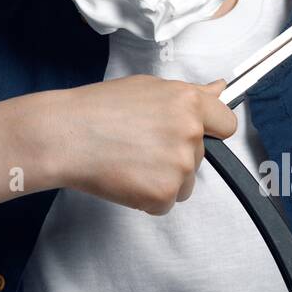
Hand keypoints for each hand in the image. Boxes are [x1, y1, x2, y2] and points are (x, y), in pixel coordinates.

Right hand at [43, 75, 238, 214]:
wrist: (66, 135)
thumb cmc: (98, 108)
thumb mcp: (147, 88)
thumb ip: (188, 94)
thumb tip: (220, 88)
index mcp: (188, 102)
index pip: (226, 123)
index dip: (209, 130)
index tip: (190, 134)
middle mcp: (190, 132)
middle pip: (200, 156)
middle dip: (175, 155)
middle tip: (139, 145)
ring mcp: (179, 166)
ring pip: (185, 182)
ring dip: (163, 178)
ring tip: (129, 161)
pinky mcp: (164, 194)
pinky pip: (165, 203)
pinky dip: (147, 197)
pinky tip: (124, 178)